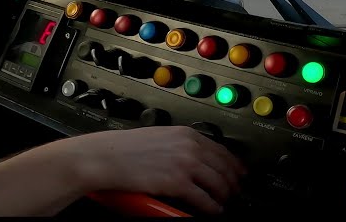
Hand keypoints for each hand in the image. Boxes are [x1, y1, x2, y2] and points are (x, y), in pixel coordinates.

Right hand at [61, 126, 246, 213]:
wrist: (105, 157)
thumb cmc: (125, 148)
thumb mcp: (161, 137)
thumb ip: (181, 145)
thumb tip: (196, 156)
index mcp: (187, 134)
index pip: (222, 150)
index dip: (235, 165)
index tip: (240, 172)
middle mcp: (190, 146)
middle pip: (225, 167)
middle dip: (234, 182)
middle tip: (236, 192)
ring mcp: (185, 164)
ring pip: (219, 183)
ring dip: (225, 196)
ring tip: (225, 203)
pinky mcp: (177, 182)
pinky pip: (204, 198)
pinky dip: (213, 207)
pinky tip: (214, 211)